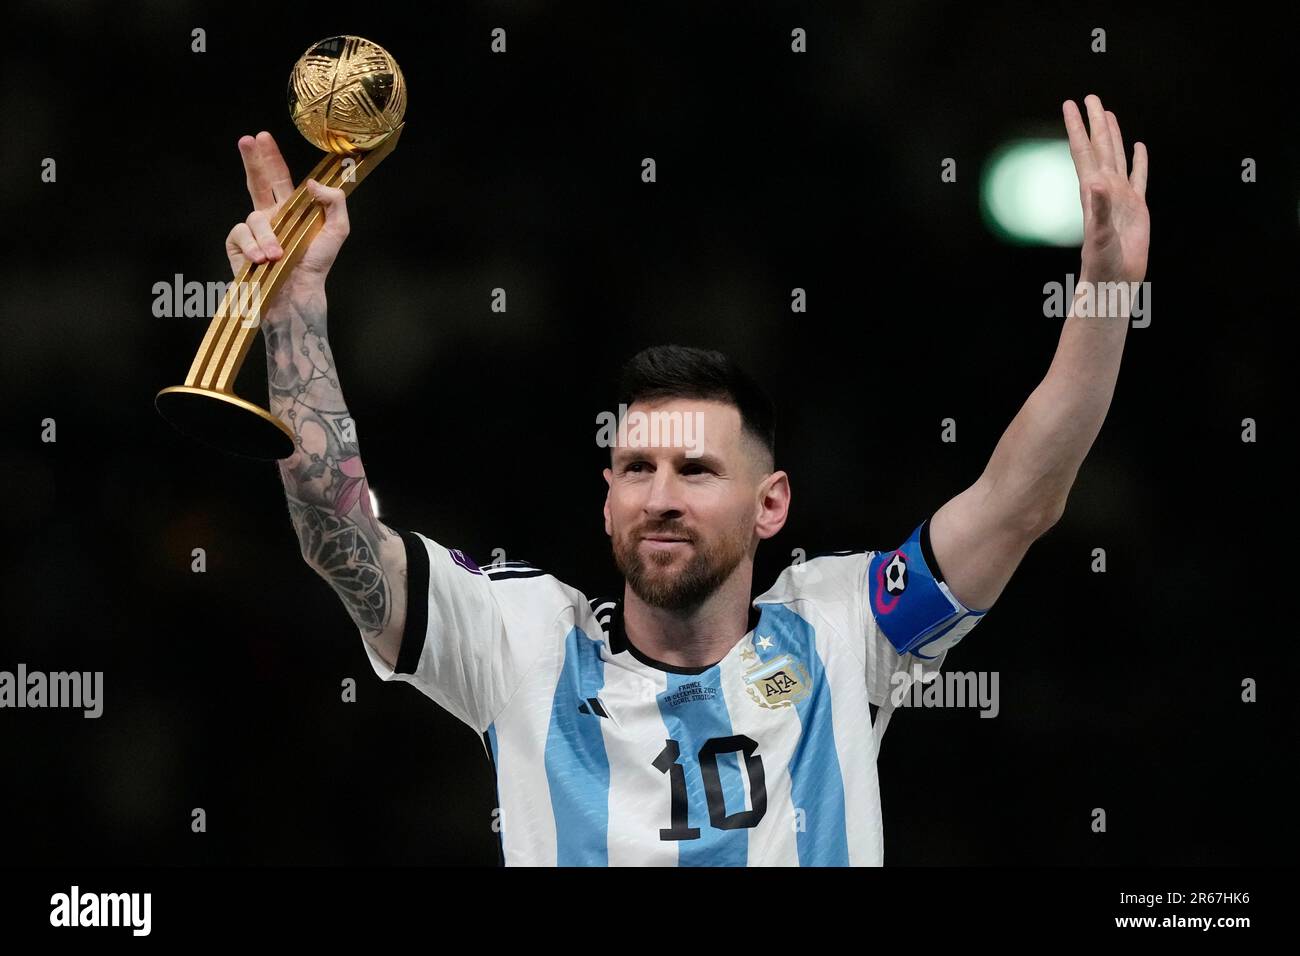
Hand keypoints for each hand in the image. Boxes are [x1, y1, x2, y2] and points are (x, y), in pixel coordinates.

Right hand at [223, 131, 350, 286]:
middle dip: (252, 160)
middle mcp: (270, 216)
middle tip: (247, 140)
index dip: (271, 157)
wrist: (298, 294)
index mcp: (291, 209)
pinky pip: (240, 235)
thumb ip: (334, 203)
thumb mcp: (337, 231)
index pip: (279, 177)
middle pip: (257, 181)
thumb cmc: (317, 264)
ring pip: (255, 217)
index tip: (263, 136)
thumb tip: (311, 182)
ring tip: (277, 255)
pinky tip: (261, 260)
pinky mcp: (238, 246)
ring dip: (266, 236)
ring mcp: (253, 230)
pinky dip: (251, 246)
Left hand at [1062, 95, 1148, 286]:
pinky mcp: (1137, 206)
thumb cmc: (1102, 262)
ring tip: (1108, 114)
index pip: (1083, 151)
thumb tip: (1096, 183)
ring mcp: (1121, 196)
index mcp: (1093, 191)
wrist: (1114, 279)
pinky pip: (1139, 176)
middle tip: (1089, 97)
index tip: (1069, 105)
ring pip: (1116, 156)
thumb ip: (1098, 208)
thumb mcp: (1099, 235)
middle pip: (1099, 147)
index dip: (1076, 127)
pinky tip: (1139, 147)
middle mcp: (1105, 188)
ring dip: (1112, 135)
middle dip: (1094, 122)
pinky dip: (1139, 160)